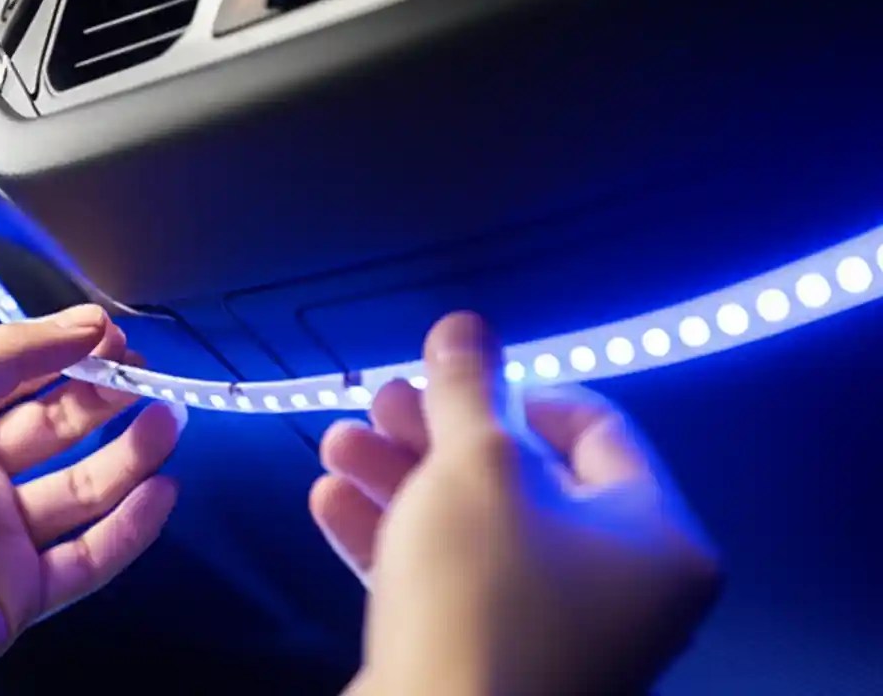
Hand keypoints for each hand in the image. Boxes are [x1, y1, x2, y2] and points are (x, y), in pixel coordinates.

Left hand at [0, 305, 185, 694]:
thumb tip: (81, 323)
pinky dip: (130, 528)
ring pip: (83, 491)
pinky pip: (89, 557)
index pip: (22, 380)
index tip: (115, 338)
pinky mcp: (19, 594)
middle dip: (108, 400)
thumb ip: (6, 356)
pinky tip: (160, 492)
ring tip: (170, 421)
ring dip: (131, 455)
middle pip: (60, 432)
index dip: (70, 356)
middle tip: (151, 377)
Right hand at [312, 313, 720, 694]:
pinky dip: (393, 539)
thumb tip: (465, 325)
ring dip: (401, 478)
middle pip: (522, 477)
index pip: (596, 428)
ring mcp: (549, 633)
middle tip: (379, 400)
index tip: (452, 376)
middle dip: (437, 432)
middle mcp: (615, 590)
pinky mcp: (486, 661)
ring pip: (472, 529)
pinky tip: (332, 502)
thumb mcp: (478, 467)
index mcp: (654, 537)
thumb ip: (470, 388)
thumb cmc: (485, 595)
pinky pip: (446, 582)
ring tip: (339, 443)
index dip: (517, 389)